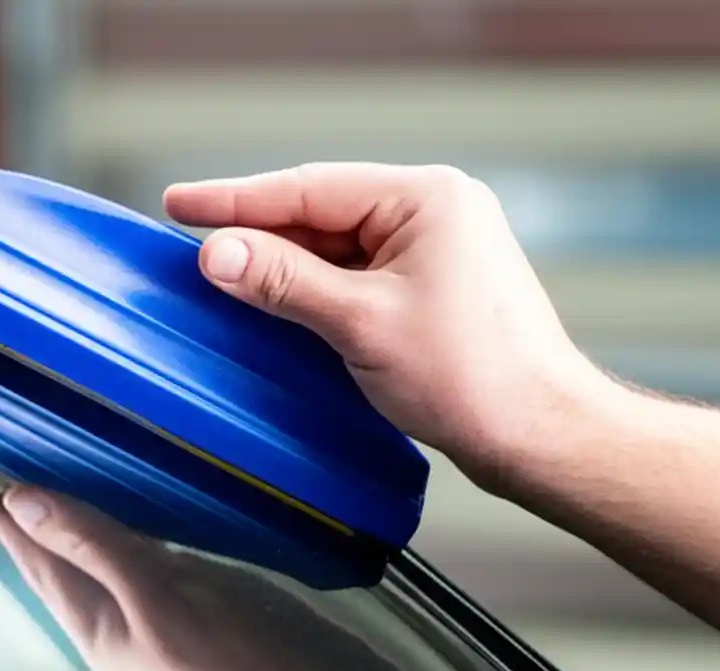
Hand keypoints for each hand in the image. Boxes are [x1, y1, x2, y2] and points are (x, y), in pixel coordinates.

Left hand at [0, 484, 455, 670]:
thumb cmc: (248, 669)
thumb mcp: (161, 600)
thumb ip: (96, 547)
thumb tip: (26, 500)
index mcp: (101, 631)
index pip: (38, 564)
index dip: (7, 522)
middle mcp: (127, 627)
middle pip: (62, 567)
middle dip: (31, 524)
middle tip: (3, 480)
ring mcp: (167, 621)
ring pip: (106, 561)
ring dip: (79, 524)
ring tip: (57, 488)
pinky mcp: (208, 609)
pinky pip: (151, 561)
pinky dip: (133, 531)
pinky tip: (142, 515)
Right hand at [165, 164, 617, 485]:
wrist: (538, 434)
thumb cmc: (471, 376)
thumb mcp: (360, 321)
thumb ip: (283, 281)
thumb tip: (217, 253)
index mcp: (426, 198)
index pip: (310, 187)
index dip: (237, 199)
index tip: (181, 202)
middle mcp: (434, 211)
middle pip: (321, 214)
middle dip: (257, 234)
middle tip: (190, 243)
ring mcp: (436, 249)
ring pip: (336, 247)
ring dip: (283, 265)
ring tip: (222, 277)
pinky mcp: (432, 287)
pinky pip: (356, 274)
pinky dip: (313, 289)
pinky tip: (275, 302)